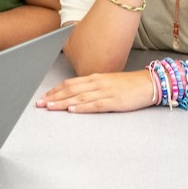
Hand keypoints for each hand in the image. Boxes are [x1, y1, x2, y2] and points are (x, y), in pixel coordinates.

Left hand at [35, 70, 154, 112]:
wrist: (148, 84)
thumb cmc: (127, 84)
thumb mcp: (107, 81)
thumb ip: (92, 86)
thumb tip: (76, 93)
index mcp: (94, 78)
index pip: (69, 83)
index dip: (55, 90)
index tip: (43, 97)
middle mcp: (97, 83)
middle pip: (70, 90)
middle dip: (53, 97)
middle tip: (39, 104)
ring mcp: (105, 92)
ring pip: (79, 97)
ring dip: (62, 103)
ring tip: (49, 107)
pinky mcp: (114, 101)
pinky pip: (95, 105)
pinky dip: (82, 107)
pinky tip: (72, 110)